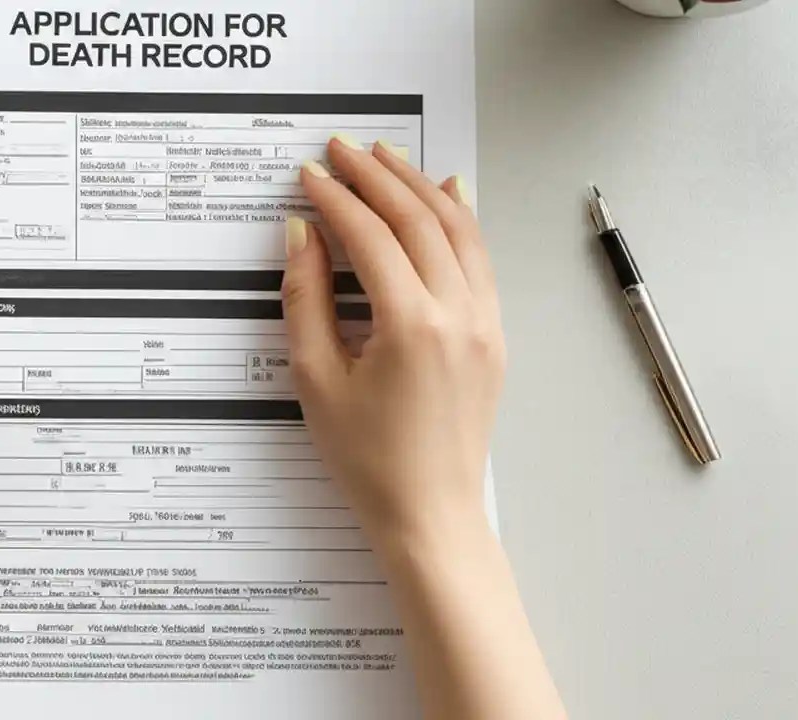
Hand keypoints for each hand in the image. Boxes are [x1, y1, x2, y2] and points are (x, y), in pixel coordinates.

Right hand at [282, 136, 504, 545]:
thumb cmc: (368, 461)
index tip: (309, 175)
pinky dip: (462, 218)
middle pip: (418, 220)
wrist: (429, 513)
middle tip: (343, 149)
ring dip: (420, 185)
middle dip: (377, 177)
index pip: (370, 238)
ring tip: (387, 156)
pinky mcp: (494, 335)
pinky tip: (449, 191)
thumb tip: (302, 237)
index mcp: (412, 327)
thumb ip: (305, 300)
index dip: (336, 200)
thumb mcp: (316, 381)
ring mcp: (484, 323)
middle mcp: (458, 314)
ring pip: (458, 229)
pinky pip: (481, 258)